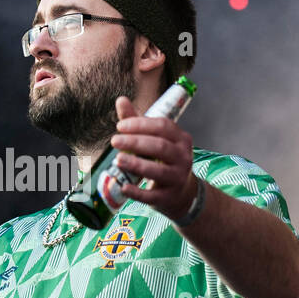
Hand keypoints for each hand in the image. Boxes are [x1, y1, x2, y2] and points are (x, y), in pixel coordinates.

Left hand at [109, 96, 197, 221]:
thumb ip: (138, 122)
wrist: (181, 193)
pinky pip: (152, 195)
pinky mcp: (168, 197)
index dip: (140, 124)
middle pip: (160, 146)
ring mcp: (178, 178)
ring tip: (117, 160)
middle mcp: (183, 157)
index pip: (163, 126)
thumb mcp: (155, 140)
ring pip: (158, 171)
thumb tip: (121, 100)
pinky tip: (124, 187)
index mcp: (181, 139)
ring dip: (136, 164)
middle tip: (114, 141)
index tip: (119, 126)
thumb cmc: (163, 161)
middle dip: (135, 142)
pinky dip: (137, 192)